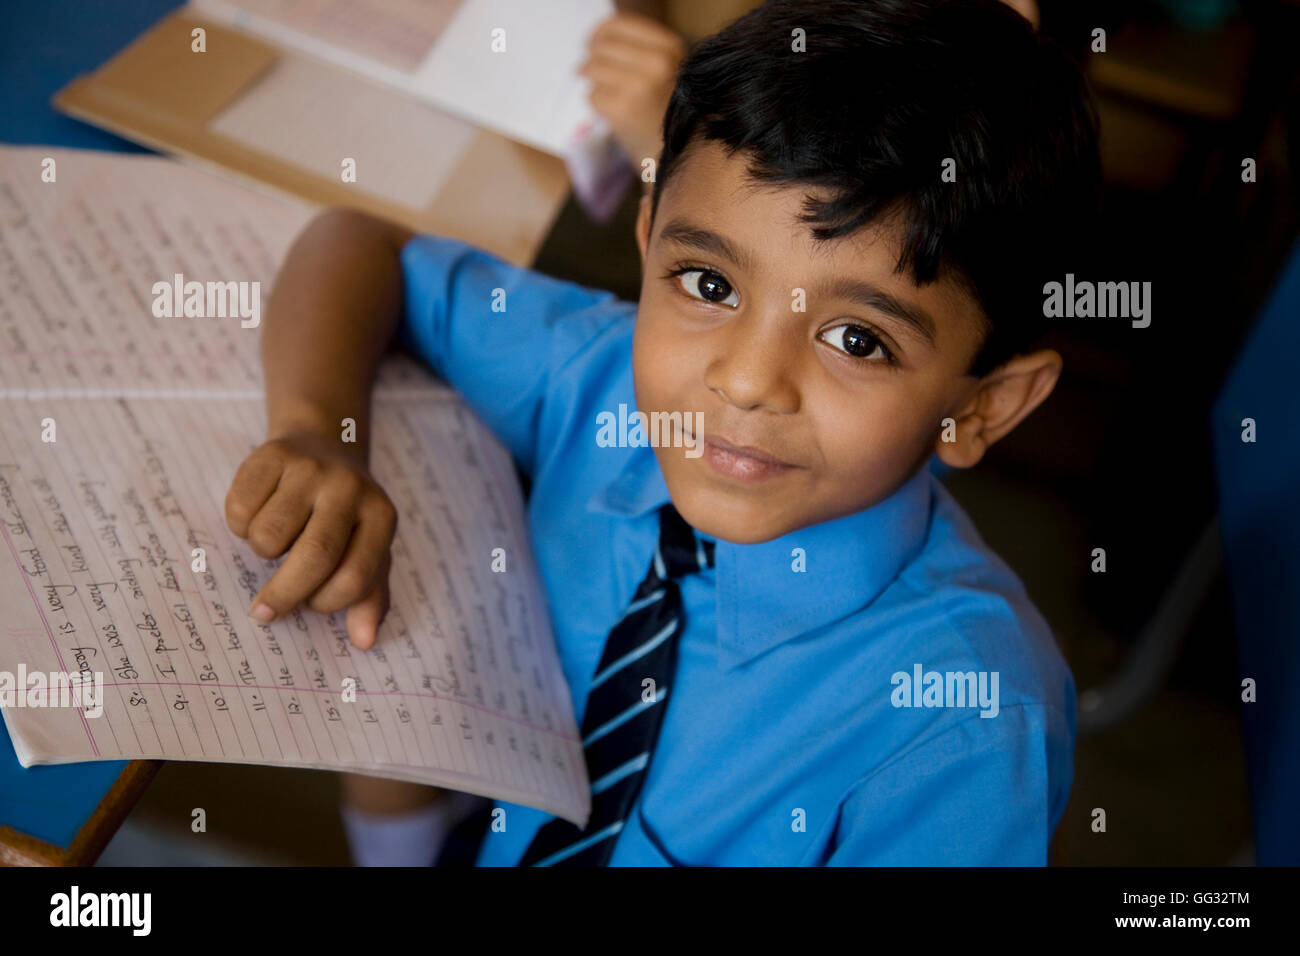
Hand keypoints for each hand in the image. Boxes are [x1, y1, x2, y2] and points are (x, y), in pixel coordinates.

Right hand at [224, 429, 396, 649]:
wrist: (326, 443)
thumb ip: (369, 598)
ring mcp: (312, 468)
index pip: (355, 577)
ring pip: (269, 535)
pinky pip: (240, 509)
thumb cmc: (346, 516)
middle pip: (314, 557)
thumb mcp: (368, 551)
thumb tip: (364, 642)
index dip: (327, 602)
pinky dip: (240, 525)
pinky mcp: (273, 455)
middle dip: (284, 594)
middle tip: (263, 612)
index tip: (310, 605)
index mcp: (382, 516)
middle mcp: (351, 488)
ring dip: (263, 552)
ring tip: (276, 540)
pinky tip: (259, 511)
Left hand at [579, 12, 684, 165]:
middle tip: (587, 69)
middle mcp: (658, 64)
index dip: (600, 32)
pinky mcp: (622, 110)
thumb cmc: (668, 109)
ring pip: (592, 68)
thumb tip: (595, 37)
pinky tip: (613, 112)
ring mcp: (639, 87)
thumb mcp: (667, 68)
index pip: (620, 24)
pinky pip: (592, 95)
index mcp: (670, 48)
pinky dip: (597, 103)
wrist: (678, 155)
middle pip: (602, 45)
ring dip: (591, 80)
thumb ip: (636, 47)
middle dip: (591, 57)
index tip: (593, 42)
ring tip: (603, 91)